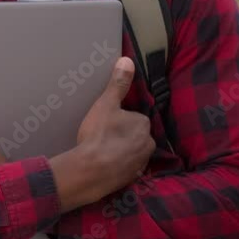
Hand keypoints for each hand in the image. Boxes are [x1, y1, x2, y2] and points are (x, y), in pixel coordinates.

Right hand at [73, 56, 155, 201]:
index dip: (118, 118)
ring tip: (100, 151)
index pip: (133, 117)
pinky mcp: (132, 178)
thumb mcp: (106, 104)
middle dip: (122, 135)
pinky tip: (103, 165)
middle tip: (101, 137)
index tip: (104, 123)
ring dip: (120, 151)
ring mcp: (141, 163)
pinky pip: (126, 168)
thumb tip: (127, 60)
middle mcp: (148, 143)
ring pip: (131, 151)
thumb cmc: (98, 134)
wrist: (90, 171)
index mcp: (143, 124)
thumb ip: (118, 83)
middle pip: (134, 135)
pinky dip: (117, 167)